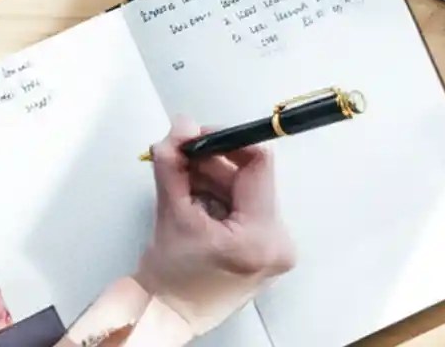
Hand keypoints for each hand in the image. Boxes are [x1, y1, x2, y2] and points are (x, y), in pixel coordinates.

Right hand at [134, 117, 295, 335]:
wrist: (167, 315)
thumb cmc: (169, 283)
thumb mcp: (170, 214)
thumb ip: (174, 165)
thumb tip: (180, 130)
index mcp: (260, 238)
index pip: (258, 165)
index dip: (226, 141)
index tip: (198, 137)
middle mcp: (277, 244)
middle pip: (248, 177)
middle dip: (210, 164)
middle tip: (179, 157)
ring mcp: (274, 248)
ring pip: (244, 190)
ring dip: (211, 181)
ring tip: (182, 189)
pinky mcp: (265, 249)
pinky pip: (244, 207)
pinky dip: (218, 198)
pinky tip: (195, 206)